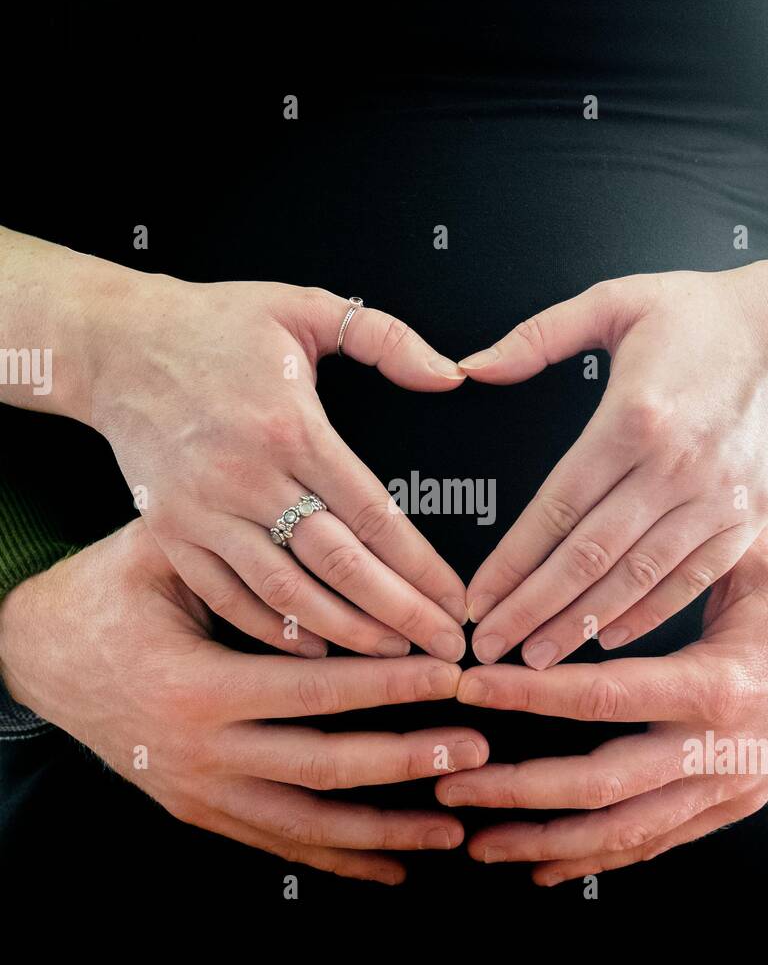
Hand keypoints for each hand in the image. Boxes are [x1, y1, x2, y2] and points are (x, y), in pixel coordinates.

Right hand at [0, 522, 487, 883]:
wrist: (39, 656)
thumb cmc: (109, 594)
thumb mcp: (162, 558)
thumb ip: (244, 564)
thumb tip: (341, 560)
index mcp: (196, 686)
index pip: (316, 689)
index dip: (390, 684)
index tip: (452, 676)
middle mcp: (198, 752)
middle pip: (323, 767)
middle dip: (407, 761)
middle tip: (477, 753)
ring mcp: (198, 792)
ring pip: (306, 824)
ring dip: (385, 831)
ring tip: (452, 830)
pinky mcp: (198, 812)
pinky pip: (277, 843)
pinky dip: (337, 858)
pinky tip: (392, 867)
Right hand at [85, 269, 469, 658]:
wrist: (113, 343)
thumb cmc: (215, 324)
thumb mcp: (304, 306)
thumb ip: (386, 337)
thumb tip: (451, 375)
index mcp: (290, 426)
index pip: (372, 512)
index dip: (421, 564)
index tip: (456, 598)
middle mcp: (247, 477)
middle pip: (338, 564)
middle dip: (399, 613)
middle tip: (445, 648)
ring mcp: (203, 511)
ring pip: (285, 592)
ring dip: (346, 632)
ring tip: (395, 658)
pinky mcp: (171, 532)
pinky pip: (226, 596)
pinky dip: (272, 630)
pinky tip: (318, 652)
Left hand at [437, 523, 767, 884]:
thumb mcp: (750, 557)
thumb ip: (670, 555)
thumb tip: (584, 541)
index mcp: (720, 683)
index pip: (602, 696)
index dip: (527, 696)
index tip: (468, 688)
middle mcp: (722, 749)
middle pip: (602, 787)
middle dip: (517, 791)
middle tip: (450, 786)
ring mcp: (728, 788)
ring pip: (625, 832)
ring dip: (546, 841)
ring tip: (479, 842)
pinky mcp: (733, 806)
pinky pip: (656, 843)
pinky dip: (597, 858)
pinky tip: (546, 863)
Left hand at [461, 250, 767, 665]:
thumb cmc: (704, 314)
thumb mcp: (616, 301)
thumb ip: (536, 336)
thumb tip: (469, 367)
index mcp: (635, 417)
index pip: (555, 506)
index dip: (510, 561)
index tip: (474, 598)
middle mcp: (676, 465)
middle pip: (588, 556)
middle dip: (530, 610)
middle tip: (486, 648)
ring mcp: (717, 497)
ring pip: (637, 578)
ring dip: (581, 625)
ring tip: (535, 659)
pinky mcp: (748, 516)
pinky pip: (691, 578)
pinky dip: (649, 613)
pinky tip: (607, 638)